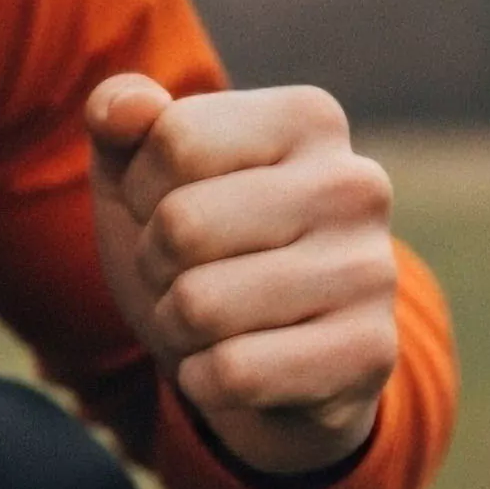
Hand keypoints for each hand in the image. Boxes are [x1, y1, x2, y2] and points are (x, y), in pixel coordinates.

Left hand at [84, 74, 398, 480]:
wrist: (266, 364)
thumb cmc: (197, 249)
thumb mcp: (139, 173)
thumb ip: (117, 115)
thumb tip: (126, 108)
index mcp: (309, 118)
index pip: (174, 140)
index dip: (142, 190)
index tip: (170, 207)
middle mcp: (356, 184)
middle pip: (182, 225)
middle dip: (156, 263)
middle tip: (190, 274)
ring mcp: (372, 270)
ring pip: (200, 306)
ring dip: (177, 326)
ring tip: (214, 321)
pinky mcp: (370, 354)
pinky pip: (234, 373)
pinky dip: (206, 380)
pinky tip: (238, 368)